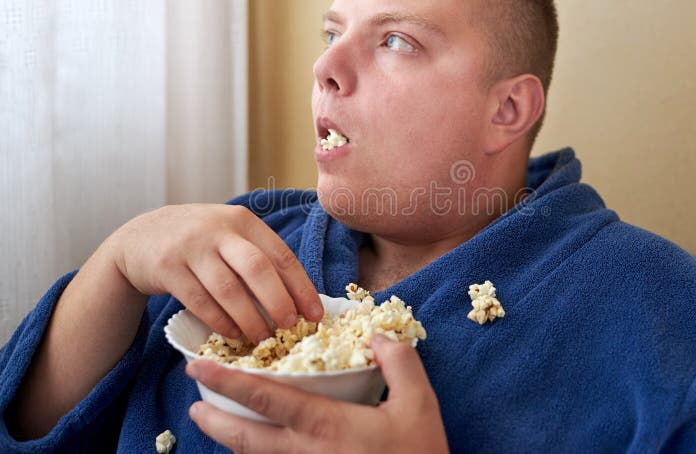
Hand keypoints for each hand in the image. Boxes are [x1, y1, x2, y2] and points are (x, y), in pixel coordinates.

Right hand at [103, 203, 322, 341]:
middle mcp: (219, 229)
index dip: (302, 288)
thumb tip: (297, 300)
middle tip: (289, 328)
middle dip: (278, 302)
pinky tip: (232, 334)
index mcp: (243, 221)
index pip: (281, 255)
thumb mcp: (229, 236)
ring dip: (249, 318)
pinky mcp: (167, 266)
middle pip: (258, 269)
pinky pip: (199, 301)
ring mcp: (191, 247)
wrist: (140, 237)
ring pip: (228, 289)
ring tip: (262, 338)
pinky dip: (219, 321)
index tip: (315, 315)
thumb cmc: (199, 243)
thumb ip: (258, 258)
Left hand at [186, 334, 449, 453]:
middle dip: (214, 421)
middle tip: (193, 406)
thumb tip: (377, 337)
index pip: (265, 398)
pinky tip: (257, 452)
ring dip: (231, 443)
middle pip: (244, 439)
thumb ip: (399, 363)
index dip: (227, 382)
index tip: (197, 368)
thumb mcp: (419, 405)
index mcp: (325, 425)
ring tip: (217, 426)